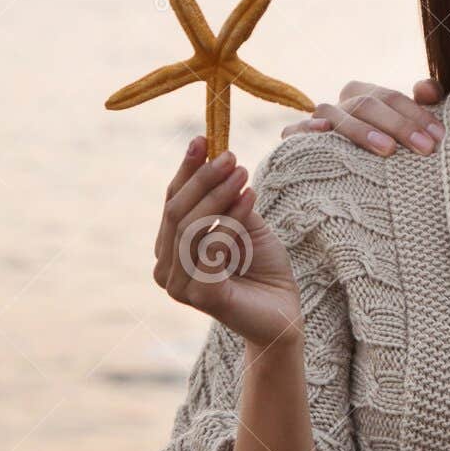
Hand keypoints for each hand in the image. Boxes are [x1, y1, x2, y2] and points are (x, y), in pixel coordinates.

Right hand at [154, 136, 301, 348]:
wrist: (284, 311)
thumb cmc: (262, 268)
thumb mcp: (243, 223)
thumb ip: (225, 199)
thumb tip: (215, 156)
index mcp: (169, 249)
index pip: (171, 201)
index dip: (186, 169)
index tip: (203, 138)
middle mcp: (166, 269)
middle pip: (176, 211)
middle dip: (203, 178)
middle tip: (231, 156)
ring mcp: (179, 286)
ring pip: (191, 226)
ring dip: (218, 194)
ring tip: (244, 173)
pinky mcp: (201, 296)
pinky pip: (211, 246)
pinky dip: (231, 219)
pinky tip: (251, 197)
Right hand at [279, 78, 445, 155]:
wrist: (342, 186)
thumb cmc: (382, 152)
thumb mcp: (404, 130)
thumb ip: (421, 106)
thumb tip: (428, 90)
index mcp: (364, 95)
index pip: (391, 96)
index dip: (417, 114)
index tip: (439, 137)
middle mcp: (340, 105)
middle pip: (366, 104)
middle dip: (399, 125)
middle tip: (425, 149)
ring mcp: (317, 121)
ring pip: (334, 114)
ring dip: (360, 130)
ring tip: (387, 149)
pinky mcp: (296, 141)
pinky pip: (296, 131)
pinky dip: (308, 129)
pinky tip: (324, 132)